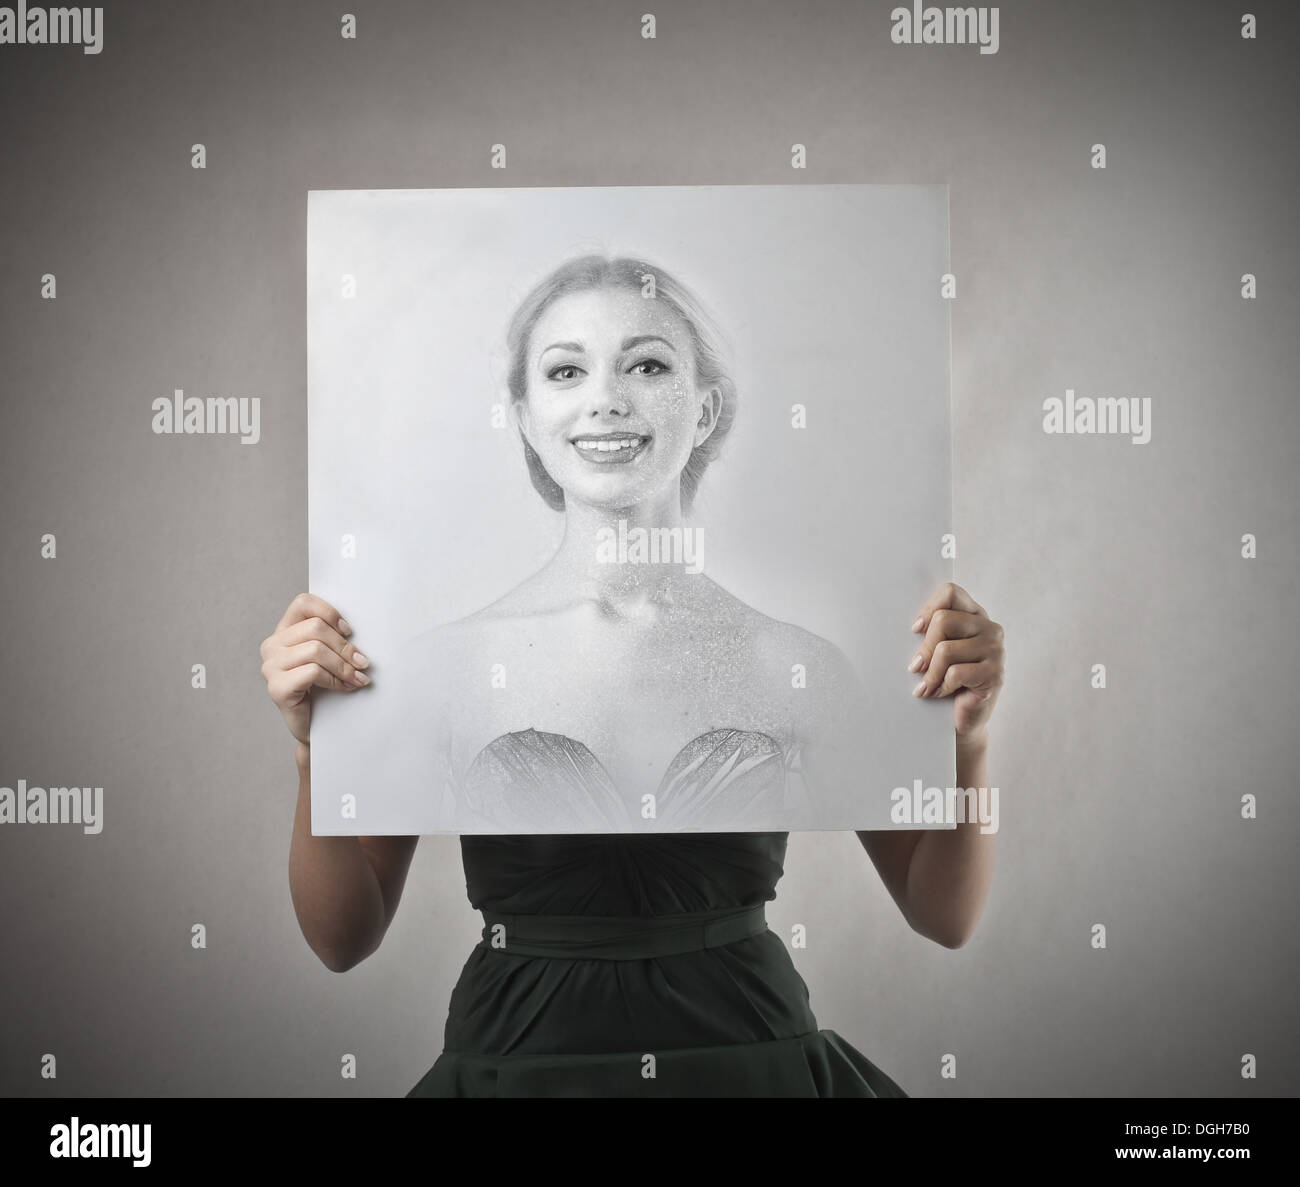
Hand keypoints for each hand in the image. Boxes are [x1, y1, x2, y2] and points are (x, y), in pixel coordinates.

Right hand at [259, 592, 370, 746]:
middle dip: (345, 647)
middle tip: (364, 663)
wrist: (316, 728)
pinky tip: (345, 687)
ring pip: (315, 650)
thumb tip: (357, 630)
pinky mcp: (277, 688)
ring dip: (344, 665)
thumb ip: (333, 638)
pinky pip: (312, 672)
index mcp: (284, 631)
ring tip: (359, 677)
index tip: (349, 631)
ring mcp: (270, 667)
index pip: (303, 603)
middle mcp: (272, 646)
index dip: (330, 613)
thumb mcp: (329, 656)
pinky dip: (335, 679)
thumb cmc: (325, 689)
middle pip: (315, 628)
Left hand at [908, 582, 1003, 743]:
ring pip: (945, 650)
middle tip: (916, 667)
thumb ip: (931, 632)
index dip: (928, 609)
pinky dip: (941, 686)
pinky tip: (942, 693)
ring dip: (930, 673)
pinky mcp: (994, 674)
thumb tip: (911, 627)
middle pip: (943, 620)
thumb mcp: (937, 651)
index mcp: (975, 615)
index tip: (915, 630)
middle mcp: (990, 628)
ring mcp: (995, 651)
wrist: (963, 719)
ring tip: (927, 685)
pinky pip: (955, 673)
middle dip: (924, 648)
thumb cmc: (946, 681)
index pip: (950, 592)